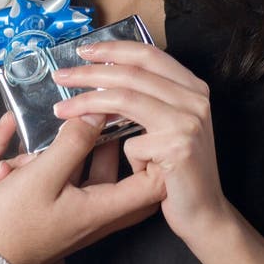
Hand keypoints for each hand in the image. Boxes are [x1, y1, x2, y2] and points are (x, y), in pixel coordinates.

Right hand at [0, 114, 164, 263]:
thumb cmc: (8, 225)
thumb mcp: (40, 177)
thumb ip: (72, 143)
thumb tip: (97, 113)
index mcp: (100, 210)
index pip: (153, 186)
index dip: (160, 155)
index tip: (149, 125)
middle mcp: (94, 215)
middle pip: (132, 180)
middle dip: (130, 147)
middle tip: (122, 117)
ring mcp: (76, 215)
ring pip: (100, 176)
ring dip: (95, 148)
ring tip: (84, 117)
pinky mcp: (56, 212)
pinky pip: (73, 179)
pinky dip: (69, 157)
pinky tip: (46, 137)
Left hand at [52, 41, 229, 244]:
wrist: (204, 214)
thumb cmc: (176, 171)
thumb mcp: (166, 126)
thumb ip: (146, 98)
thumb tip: (103, 75)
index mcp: (191, 88)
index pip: (148, 54)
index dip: (113, 49)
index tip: (83, 50)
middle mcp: (195, 99)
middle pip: (131, 73)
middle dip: (90, 72)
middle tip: (60, 76)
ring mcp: (188, 122)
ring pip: (124, 99)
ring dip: (86, 103)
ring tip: (60, 109)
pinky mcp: (178, 147)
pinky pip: (131, 143)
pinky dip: (124, 156)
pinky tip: (135, 169)